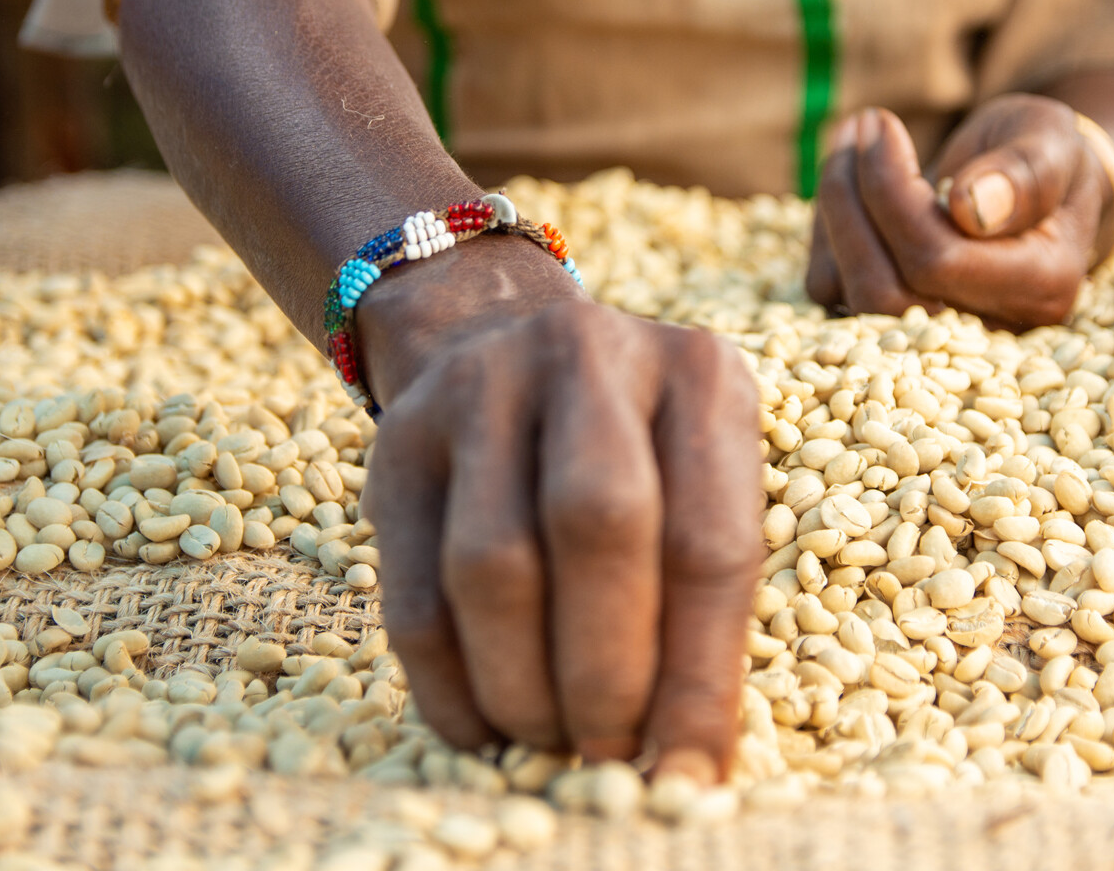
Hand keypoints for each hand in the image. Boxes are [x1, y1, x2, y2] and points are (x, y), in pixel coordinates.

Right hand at [358, 244, 762, 781]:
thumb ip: (701, 605)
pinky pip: (413, 588)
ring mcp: (483, 384)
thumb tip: (688, 769)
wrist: (507, 343)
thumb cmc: (638, 450)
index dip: (699, 675)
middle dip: (605, 674)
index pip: (712, 542)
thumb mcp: (697, 485)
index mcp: (699, 374)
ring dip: (523, 686)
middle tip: (609, 754)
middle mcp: (589, 356)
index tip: (689, 768)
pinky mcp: (401, 435)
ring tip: (550, 738)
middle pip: (598, 528)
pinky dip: (448, 684)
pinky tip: (482, 728)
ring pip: (492, 565)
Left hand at [806, 96, 1106, 327]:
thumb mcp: (1049, 140)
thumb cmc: (1042, 155)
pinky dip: (828, 231)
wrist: (1026, 184)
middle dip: (852, 203)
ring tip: (850, 140)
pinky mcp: (889, 320)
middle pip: (885, 293)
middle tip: (858, 127)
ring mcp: (937, 334)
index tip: (883, 122)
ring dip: (833, 211)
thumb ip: (1025, 171)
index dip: (893, 192)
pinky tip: (849, 182)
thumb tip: (971, 207)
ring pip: (850, 295)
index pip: (938, 260)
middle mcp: (990, 327)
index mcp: (1042, 284)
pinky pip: (833, 289)